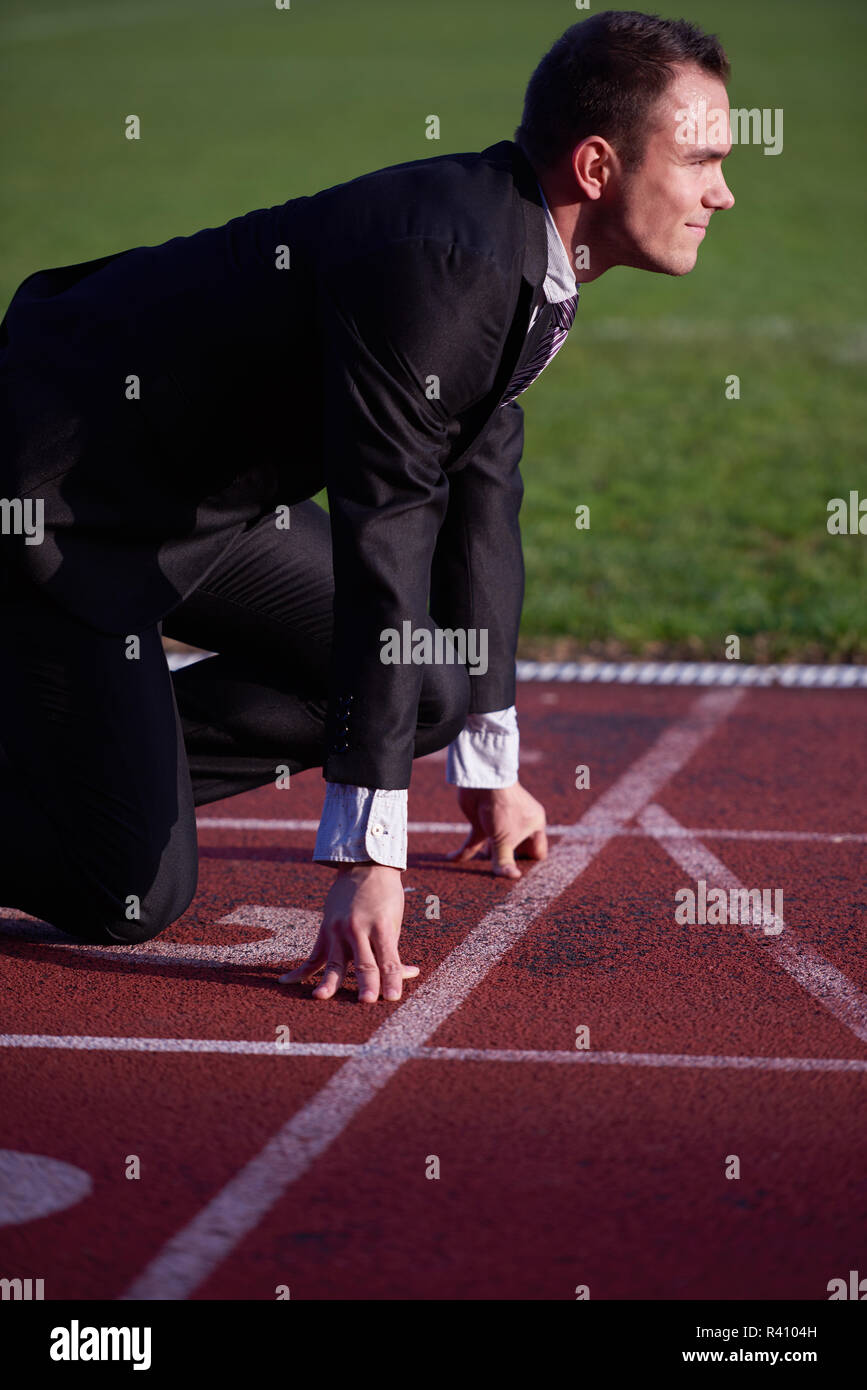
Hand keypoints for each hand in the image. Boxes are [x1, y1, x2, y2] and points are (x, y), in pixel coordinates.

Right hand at [278, 863, 418, 1002]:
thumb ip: (394, 951)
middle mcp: (358, 928)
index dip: (391, 980)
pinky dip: (300, 971)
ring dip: (329, 981)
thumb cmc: (386, 896)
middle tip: (366, 1001)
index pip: (388, 959)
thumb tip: (408, 975)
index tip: (392, 998)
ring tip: (321, 997)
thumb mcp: (394, 921)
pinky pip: (313, 955)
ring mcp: (338, 929)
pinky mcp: (325, 931)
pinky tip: (285, 982)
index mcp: (381, 926)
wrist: (365, 866)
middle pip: (363, 961)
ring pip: (334, 961)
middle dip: (365, 983)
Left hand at [447, 782, 547, 879]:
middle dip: (507, 863)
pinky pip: (472, 843)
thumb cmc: (502, 806)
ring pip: (493, 849)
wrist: (482, 780)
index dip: (530, 863)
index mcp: (534, 826)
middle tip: (499, 878)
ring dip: (485, 860)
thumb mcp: (505, 839)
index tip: (520, 872)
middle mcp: (518, 825)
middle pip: (516, 852)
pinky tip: (450, 858)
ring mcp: (498, 825)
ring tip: (478, 876)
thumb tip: (514, 878)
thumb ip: (505, 861)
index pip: (538, 852)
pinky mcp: (479, 823)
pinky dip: (462, 852)